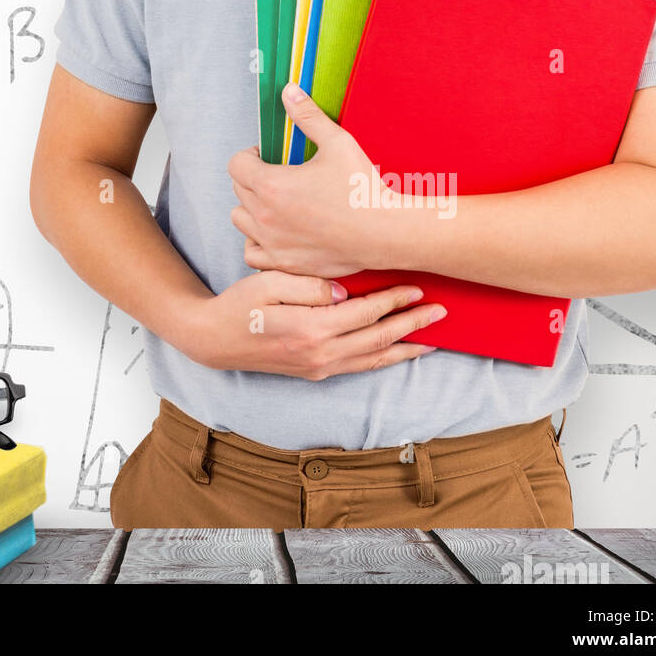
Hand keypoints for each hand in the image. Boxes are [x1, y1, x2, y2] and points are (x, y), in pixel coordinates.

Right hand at [177, 270, 445, 379]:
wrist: (214, 340)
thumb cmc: (238, 305)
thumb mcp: (267, 283)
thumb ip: (308, 286)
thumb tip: (343, 291)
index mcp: (311, 329)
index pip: (365, 313)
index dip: (393, 300)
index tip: (417, 286)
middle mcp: (321, 354)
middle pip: (378, 338)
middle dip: (412, 324)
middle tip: (441, 311)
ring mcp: (320, 367)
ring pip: (373, 359)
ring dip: (405, 347)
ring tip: (432, 339)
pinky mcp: (316, 372)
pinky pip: (360, 367)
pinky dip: (383, 360)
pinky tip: (397, 353)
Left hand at [227, 83, 382, 277]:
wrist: (385, 232)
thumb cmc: (362, 188)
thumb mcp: (337, 142)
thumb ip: (308, 116)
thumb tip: (288, 90)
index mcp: (271, 185)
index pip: (236, 165)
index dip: (249, 155)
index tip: (267, 156)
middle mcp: (264, 216)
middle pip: (238, 190)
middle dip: (253, 179)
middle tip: (279, 176)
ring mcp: (273, 243)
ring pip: (240, 220)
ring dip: (251, 208)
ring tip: (275, 203)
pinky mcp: (284, 264)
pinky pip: (251, 254)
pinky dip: (257, 242)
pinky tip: (276, 232)